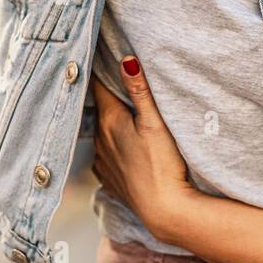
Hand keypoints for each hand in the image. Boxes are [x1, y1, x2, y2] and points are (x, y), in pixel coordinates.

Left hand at [91, 55, 196, 241]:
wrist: (165, 210)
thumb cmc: (163, 163)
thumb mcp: (155, 122)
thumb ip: (139, 90)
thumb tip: (126, 58)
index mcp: (108, 121)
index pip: (98, 86)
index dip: (100, 68)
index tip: (101, 52)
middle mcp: (99, 140)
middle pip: (99, 108)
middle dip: (106, 94)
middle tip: (113, 77)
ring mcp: (102, 162)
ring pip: (101, 132)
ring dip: (109, 122)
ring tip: (122, 113)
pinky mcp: (110, 179)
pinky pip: (105, 155)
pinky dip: (111, 145)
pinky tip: (123, 146)